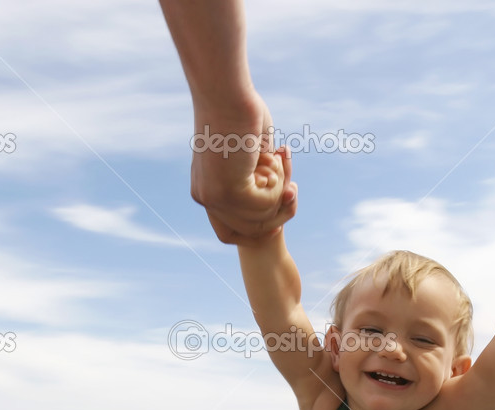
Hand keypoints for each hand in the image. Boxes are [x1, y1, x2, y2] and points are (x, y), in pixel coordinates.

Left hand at [191, 94, 297, 245]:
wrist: (227, 92)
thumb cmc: (239, 110)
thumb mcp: (251, 151)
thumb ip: (258, 176)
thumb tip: (283, 194)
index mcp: (205, 189)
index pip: (228, 232)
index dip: (257, 230)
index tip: (278, 218)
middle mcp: (205, 197)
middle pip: (250, 230)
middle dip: (278, 210)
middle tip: (289, 182)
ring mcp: (215, 197)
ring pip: (262, 218)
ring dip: (277, 189)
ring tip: (271, 159)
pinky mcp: (229, 191)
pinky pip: (267, 204)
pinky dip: (277, 181)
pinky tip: (268, 158)